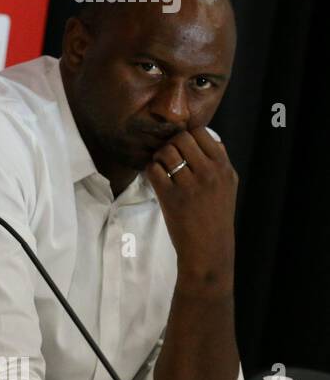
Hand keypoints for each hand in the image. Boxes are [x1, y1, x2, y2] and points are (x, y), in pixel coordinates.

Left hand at [144, 127, 237, 281]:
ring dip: (159, 156)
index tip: (182, 145)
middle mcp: (208, 173)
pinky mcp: (170, 196)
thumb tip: (206, 138)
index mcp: (223, 167)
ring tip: (161, 166)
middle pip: (181, 138)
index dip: (187, 135)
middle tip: (168, 155)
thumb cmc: (217, 215)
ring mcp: (189, 184)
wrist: (209, 247)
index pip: (201, 133)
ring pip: (166, 152)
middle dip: (170, 143)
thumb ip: (219, 161)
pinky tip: (156, 177)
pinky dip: (151, 170)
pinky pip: (153, 170)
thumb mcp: (228, 185)